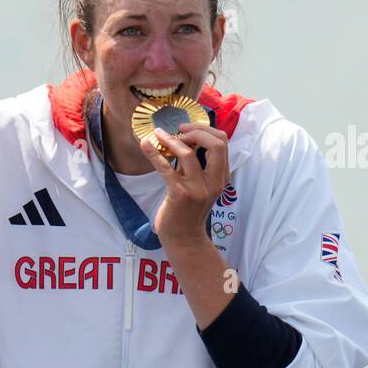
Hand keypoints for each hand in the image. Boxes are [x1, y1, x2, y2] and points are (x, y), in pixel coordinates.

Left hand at [143, 123, 230, 247]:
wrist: (183, 238)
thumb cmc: (189, 211)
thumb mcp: (201, 186)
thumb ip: (198, 166)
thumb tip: (186, 140)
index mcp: (222, 177)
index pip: (223, 143)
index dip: (206, 130)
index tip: (188, 129)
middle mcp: (214, 181)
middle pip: (215, 143)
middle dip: (196, 130)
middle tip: (178, 130)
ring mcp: (197, 188)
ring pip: (188, 153)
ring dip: (172, 140)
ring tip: (159, 134)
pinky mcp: (179, 194)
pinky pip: (166, 168)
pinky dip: (154, 154)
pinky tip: (145, 144)